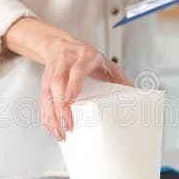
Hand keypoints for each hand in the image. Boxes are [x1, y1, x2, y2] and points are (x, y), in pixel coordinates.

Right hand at [3, 17, 130, 140]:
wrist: (60, 45)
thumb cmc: (85, 56)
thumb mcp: (106, 63)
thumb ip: (120, 79)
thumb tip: (136, 96)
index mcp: (83, 57)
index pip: (76, 69)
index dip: (73, 83)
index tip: (72, 98)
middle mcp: (65, 63)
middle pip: (58, 83)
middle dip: (61, 106)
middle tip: (67, 124)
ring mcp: (52, 72)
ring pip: (47, 94)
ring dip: (51, 115)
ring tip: (59, 132)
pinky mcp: (44, 83)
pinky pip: (43, 101)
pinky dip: (46, 116)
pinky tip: (51, 128)